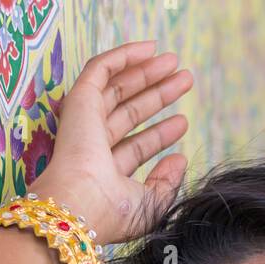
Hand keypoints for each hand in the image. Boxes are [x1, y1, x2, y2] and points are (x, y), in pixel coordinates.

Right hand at [28, 39, 192, 245]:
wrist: (81, 204)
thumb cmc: (112, 213)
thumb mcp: (149, 205)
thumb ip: (167, 184)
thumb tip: (180, 159)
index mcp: (106, 172)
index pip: (136, 146)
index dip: (160, 134)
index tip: (183, 122)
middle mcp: (93, 146)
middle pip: (130, 113)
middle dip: (158, 95)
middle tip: (184, 81)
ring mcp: (85, 121)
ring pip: (118, 89)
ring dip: (145, 73)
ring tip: (174, 63)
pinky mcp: (80, 100)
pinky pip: (101, 69)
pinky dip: (123, 56)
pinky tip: (148, 49)